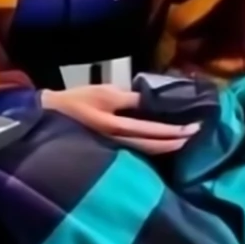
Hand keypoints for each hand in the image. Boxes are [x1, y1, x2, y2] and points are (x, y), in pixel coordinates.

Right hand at [42, 85, 198, 155]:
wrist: (49, 114)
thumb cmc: (76, 100)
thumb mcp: (103, 92)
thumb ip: (129, 98)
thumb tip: (154, 99)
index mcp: (117, 127)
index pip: (153, 131)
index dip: (175, 131)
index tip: (194, 127)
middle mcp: (117, 142)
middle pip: (153, 147)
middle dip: (175, 142)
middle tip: (195, 135)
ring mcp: (113, 148)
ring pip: (145, 151)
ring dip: (165, 146)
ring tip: (182, 140)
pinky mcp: (108, 147)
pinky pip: (136, 149)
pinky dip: (151, 146)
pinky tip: (159, 143)